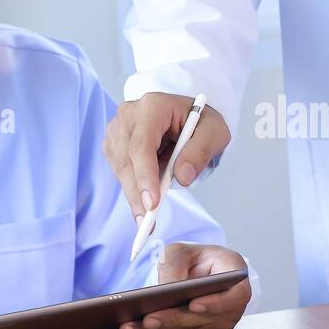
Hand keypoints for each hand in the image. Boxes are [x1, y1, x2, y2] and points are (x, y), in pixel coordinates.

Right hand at [103, 92, 231, 219]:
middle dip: (137, 193)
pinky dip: (132, 189)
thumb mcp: (214, 132)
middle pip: (127, 159)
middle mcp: (129, 115)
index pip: (142, 144)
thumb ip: (200, 152)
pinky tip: (145, 201)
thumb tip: (182, 177)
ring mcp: (117, 130)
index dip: (145, 175)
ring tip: (149, 217)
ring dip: (134, 194)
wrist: (186, 114)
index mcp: (153, 106)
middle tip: (148, 223)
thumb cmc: (200, 121)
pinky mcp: (114, 144)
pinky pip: (120, 172)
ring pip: (121, 169)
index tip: (152, 203)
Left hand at [118, 243, 251, 328]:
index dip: (215, 304)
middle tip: (148, 319)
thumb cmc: (194, 258)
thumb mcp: (183, 251)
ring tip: (131, 327)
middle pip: (204, 320)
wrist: (198, 272)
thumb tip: (166, 288)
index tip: (193, 305)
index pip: (234, 297)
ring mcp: (220, 325)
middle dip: (173, 320)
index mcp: (236, 279)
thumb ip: (176, 265)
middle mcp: (233, 307)